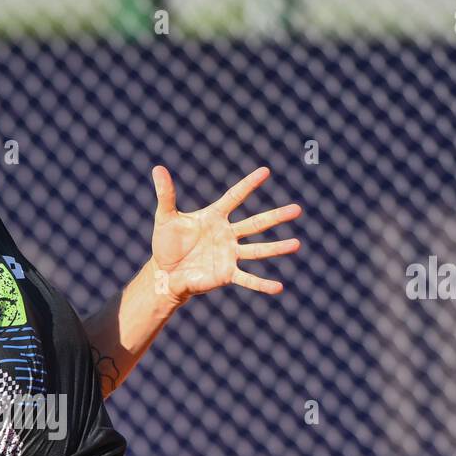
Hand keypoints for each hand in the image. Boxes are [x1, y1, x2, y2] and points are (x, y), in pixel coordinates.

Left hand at [150, 165, 301, 304]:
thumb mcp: (165, 217)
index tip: (265, 171)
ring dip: (277, 248)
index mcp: (215, 217)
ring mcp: (229, 255)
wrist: (164, 272)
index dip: (249, 184)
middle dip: (276, 216)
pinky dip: (262, 284)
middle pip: (256, 224)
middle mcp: (227, 235)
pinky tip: (279, 287)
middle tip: (297, 209)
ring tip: (296, 244)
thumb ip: (166, 194)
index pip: (235, 197)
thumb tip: (157, 169)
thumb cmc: (166, 244)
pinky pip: (247, 279)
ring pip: (258, 250)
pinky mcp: (226, 274)